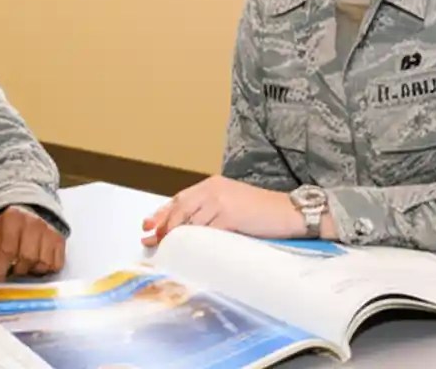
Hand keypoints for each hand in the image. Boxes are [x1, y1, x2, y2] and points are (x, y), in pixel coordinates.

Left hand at [0, 206, 65, 290]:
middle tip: (10, 271)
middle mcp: (33, 223)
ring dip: (31, 270)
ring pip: (41, 262)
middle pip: (25, 258)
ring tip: (23, 265)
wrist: (24, 210)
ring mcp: (48, 231)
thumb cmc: (2, 230)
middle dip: (15, 270)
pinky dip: (46, 269)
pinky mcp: (59, 240)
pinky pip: (55, 264)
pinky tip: (36, 264)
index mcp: (11, 219)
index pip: (6, 251)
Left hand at [141, 175, 307, 246]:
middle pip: (179, 208)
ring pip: (189, 221)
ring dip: (176, 237)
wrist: (288, 212)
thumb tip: (185, 229)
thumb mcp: (231, 204)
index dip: (161, 213)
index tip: (147, 225)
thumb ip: (209, 211)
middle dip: (163, 226)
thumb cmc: (262, 212)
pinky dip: (194, 242)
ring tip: (167, 249)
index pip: (179, 198)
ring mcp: (220, 201)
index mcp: (212, 185)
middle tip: (152, 240)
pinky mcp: (229, 216)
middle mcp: (213, 189)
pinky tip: (187, 250)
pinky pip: (205, 231)